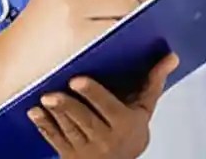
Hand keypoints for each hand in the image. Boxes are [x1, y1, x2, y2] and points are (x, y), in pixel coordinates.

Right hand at [0, 0, 153, 88]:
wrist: (10, 59)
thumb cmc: (33, 32)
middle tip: (146, 7)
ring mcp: (74, 7)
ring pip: (129, 1)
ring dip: (139, 14)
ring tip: (134, 24)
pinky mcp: (80, 32)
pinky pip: (120, 25)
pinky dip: (129, 30)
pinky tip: (125, 37)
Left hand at [28, 54, 178, 158]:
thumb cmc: (129, 132)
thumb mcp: (144, 110)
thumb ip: (153, 83)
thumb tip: (171, 57)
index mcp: (124, 124)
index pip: (107, 107)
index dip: (93, 94)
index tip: (77, 80)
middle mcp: (106, 139)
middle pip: (84, 120)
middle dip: (67, 107)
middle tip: (51, 94)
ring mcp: (87, 150)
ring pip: (68, 130)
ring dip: (53, 115)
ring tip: (43, 100)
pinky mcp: (70, 156)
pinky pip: (55, 140)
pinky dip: (44, 127)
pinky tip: (35, 113)